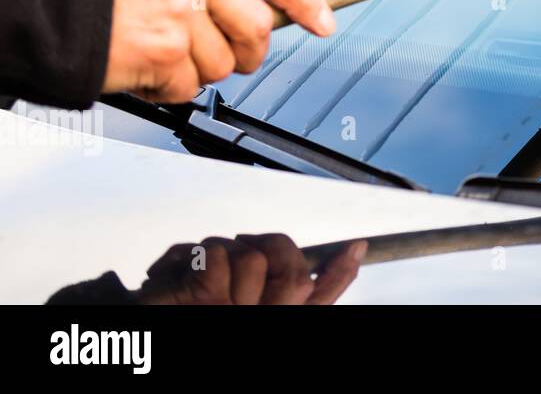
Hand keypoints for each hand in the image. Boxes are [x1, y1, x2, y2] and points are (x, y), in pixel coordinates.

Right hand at [106, 0, 334, 102]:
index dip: (304, 0)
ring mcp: (178, 13)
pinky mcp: (160, 52)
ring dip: (201, 69)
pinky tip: (145, 67)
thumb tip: (268, 6)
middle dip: (252, 51)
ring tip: (167, 52)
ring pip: (224, 62)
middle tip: (232, 54)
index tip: (323, 22)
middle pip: (256, 26)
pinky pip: (188, 86)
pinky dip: (170, 87)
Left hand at [136, 233, 365, 304]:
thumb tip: (300, 266)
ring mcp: (234, 311)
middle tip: (246, 252)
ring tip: (193, 279)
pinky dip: (190, 257)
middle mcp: (257, 319)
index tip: (356, 246)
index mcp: (266, 319)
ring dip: (221, 254)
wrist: (129, 349)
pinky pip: (217, 255)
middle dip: (274, 250)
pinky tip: (171, 277)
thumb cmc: (172, 324)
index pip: (318, 299)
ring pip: (252, 255)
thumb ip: (264, 292)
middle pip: (293, 271)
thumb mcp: (221, 307)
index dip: (340, 273)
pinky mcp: (207, 300)